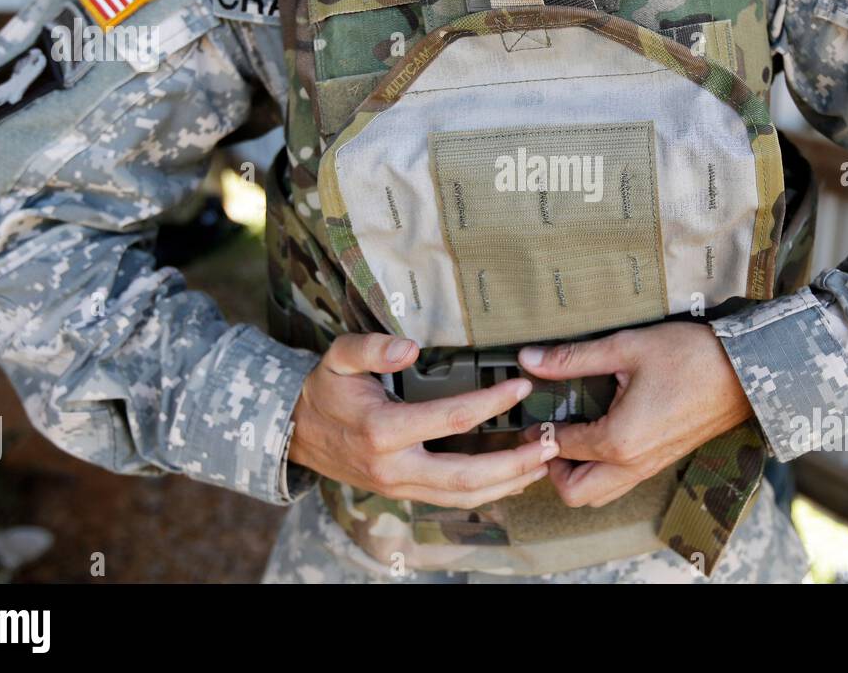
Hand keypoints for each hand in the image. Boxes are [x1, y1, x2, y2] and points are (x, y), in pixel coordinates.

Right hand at [289, 333, 557, 508]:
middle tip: (550, 443)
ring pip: (464, 496)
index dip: (491, 403)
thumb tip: (409, 346)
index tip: (521, 386)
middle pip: (466, 475)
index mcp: (383, 430)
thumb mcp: (338, 358)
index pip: (451, 419)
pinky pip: (454, 499)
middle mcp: (394, 467)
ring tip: (544, 462)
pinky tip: (515, 477)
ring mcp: (400, 486)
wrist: (296, 432)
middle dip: (514, 462)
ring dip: (509, 482)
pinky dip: (489, 492)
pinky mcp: (406, 492)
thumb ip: (371, 347)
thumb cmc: (325, 390)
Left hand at [517, 322, 751, 507]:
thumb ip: (572, 358)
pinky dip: (600, 471)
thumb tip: (529, 359)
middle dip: (552, 469)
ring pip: (599, 494)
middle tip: (546, 435)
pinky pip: (620, 482)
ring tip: (569, 437)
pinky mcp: (662, 461)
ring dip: (576, 475)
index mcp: (619, 440)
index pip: (559, 449)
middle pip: (574, 493)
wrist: (745, 371)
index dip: (538, 432)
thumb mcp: (625, 348)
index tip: (530, 415)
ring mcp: (649, 467)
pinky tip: (598, 435)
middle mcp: (632, 464)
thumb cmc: (690, 356)